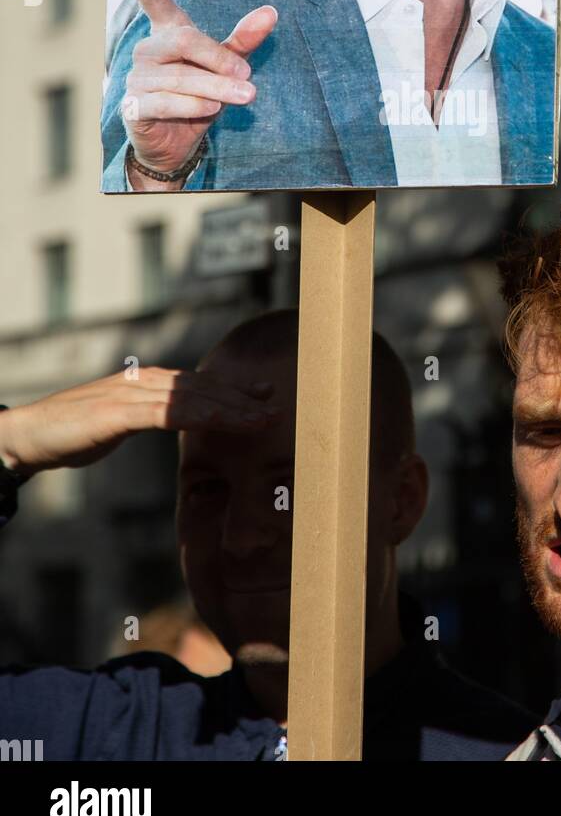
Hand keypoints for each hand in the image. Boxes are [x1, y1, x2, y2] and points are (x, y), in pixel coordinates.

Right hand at [0, 368, 278, 475]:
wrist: (29, 435)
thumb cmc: (74, 431)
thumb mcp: (120, 422)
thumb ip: (149, 417)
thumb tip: (177, 421)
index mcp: (147, 382)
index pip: (200, 385)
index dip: (234, 392)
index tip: (265, 399)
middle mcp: (144, 381)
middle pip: (204, 388)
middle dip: (242, 398)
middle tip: (276, 407)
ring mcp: (130, 394)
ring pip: (192, 398)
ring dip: (230, 407)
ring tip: (260, 418)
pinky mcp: (117, 412)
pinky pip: (165, 413)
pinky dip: (196, 415)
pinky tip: (219, 421)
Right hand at [117, 0, 277, 182]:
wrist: (177, 144)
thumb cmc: (201, 97)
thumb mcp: (226, 68)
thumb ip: (244, 40)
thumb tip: (271, 11)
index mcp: (168, 34)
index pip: (154, 1)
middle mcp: (147, 51)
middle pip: (184, 41)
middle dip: (220, 59)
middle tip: (248, 77)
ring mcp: (137, 78)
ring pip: (179, 77)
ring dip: (216, 88)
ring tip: (245, 96)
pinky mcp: (134, 106)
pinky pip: (164, 102)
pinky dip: (192, 105)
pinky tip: (211, 109)